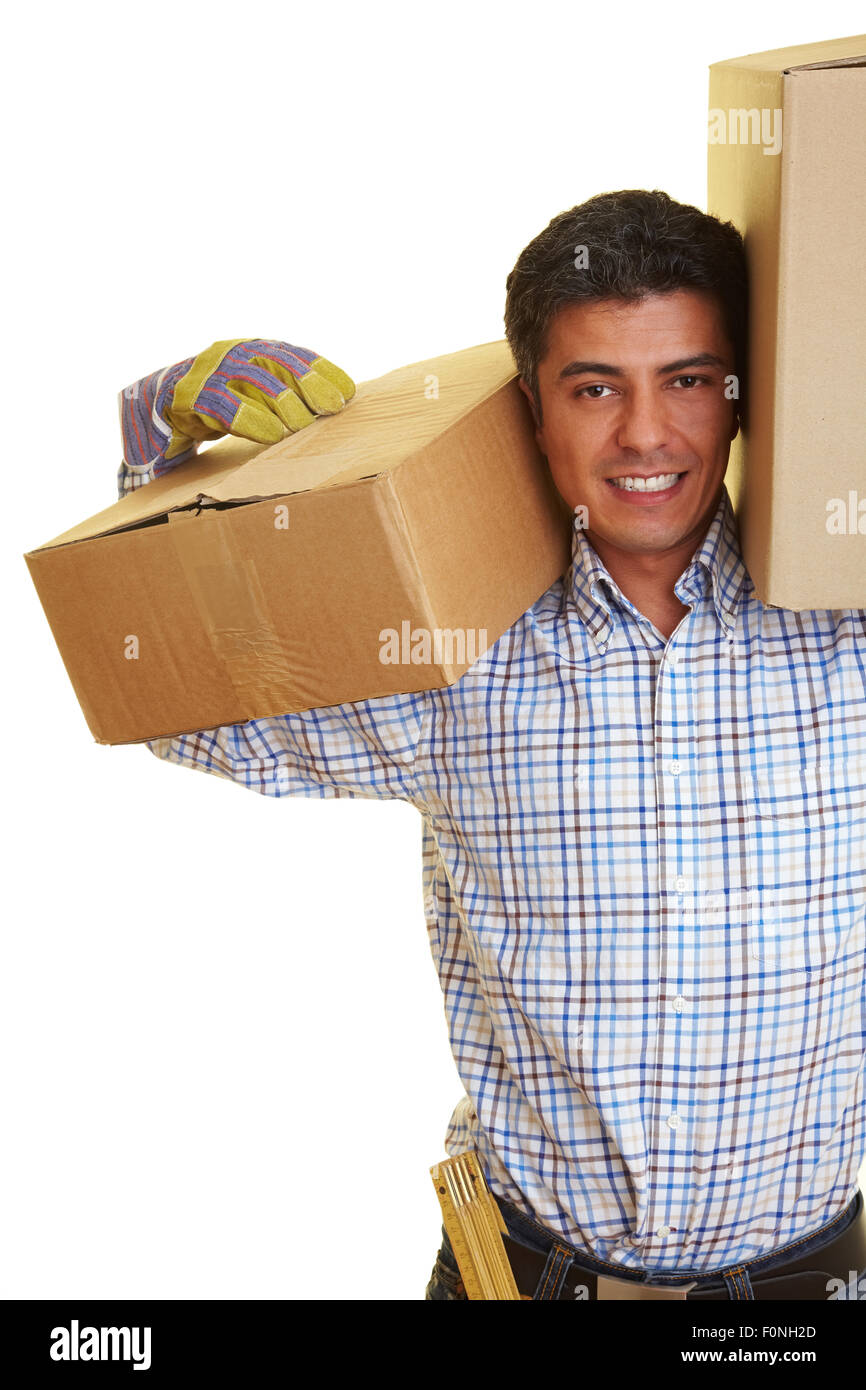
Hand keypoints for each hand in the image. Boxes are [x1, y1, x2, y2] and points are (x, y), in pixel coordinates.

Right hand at [117, 338, 354, 495]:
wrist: (160, 406)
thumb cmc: (219, 402)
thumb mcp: (253, 390)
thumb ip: (285, 391)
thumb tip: (333, 405)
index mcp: (254, 349)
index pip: (295, 355)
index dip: (323, 372)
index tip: (346, 394)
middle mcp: (234, 354)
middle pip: (279, 365)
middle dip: (308, 387)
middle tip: (329, 410)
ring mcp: (212, 373)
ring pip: (255, 383)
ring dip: (285, 406)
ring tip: (303, 425)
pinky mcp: (193, 398)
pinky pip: (227, 407)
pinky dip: (253, 421)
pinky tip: (273, 434)